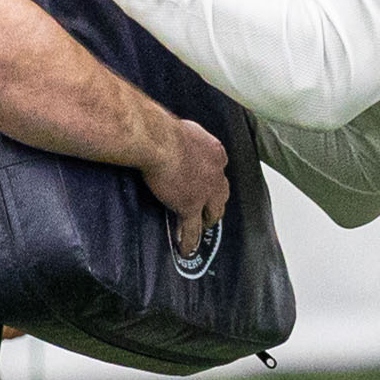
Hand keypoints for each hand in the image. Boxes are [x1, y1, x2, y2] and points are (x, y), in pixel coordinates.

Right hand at [139, 115, 229, 257]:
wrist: (157, 140)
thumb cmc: (163, 129)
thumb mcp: (183, 129)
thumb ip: (186, 139)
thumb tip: (174, 138)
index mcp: (215, 152)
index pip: (218, 167)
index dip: (213, 177)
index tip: (206, 182)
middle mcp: (216, 172)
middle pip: (221, 193)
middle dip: (215, 202)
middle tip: (209, 210)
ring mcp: (205, 192)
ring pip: (213, 212)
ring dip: (208, 220)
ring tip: (202, 227)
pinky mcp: (190, 206)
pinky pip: (193, 228)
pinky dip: (191, 240)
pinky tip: (186, 250)